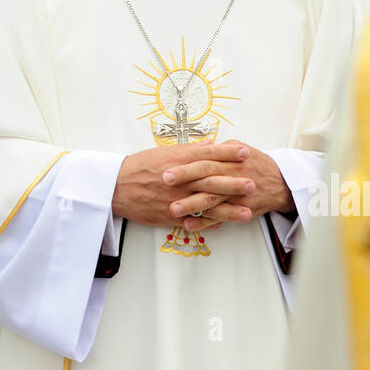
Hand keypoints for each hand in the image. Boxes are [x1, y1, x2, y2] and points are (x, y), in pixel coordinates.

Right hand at [113, 140, 255, 228]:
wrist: (117, 186)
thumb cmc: (139, 166)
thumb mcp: (163, 152)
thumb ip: (188, 150)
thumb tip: (209, 145)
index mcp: (177, 160)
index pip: (207, 155)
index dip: (227, 153)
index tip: (244, 151)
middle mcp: (179, 179)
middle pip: (210, 180)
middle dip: (233, 182)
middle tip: (253, 183)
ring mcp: (176, 198)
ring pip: (206, 204)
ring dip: (228, 209)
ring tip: (247, 212)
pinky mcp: (170, 214)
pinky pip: (194, 219)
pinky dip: (210, 222)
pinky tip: (225, 224)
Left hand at [161, 139, 293, 231]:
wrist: (280, 183)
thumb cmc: (255, 163)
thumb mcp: (238, 148)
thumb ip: (216, 149)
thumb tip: (197, 146)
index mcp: (230, 158)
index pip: (204, 159)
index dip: (186, 163)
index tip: (167, 167)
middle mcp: (233, 174)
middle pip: (206, 177)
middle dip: (185, 180)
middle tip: (165, 183)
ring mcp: (236, 194)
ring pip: (212, 199)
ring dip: (191, 204)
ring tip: (173, 209)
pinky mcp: (240, 209)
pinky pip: (220, 217)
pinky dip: (204, 222)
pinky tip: (189, 224)